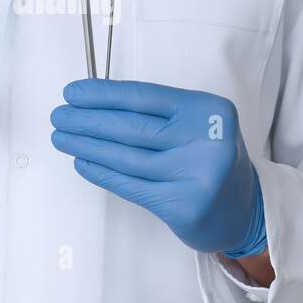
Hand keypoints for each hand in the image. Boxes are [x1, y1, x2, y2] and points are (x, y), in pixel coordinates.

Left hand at [50, 79, 266, 257]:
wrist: (244, 209)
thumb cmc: (210, 158)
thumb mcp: (198, 123)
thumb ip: (158, 113)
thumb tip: (95, 103)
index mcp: (209, 110)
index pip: (144, 97)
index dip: (103, 94)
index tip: (74, 93)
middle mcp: (206, 141)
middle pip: (131, 127)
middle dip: (87, 120)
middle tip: (59, 115)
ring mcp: (196, 176)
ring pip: (126, 157)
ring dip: (86, 146)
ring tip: (62, 137)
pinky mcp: (182, 207)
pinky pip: (130, 185)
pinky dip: (101, 172)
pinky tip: (82, 162)